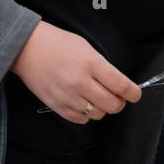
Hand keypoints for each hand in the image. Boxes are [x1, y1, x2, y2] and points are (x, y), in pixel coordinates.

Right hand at [9, 21, 141, 122]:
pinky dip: (87, 115)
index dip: (133, 93)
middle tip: (118, 97)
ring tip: (98, 98)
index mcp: (92, 64)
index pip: (121, 86)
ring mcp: (67, 96)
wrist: (28, 48)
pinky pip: (80, 119)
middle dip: (120, 103)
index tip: (135, 94)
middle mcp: (81, 82)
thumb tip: (118, 85)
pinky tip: (84, 103)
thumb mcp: (87, 48)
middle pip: (112, 105)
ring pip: (97, 114)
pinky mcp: (56, 106)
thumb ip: (103, 67)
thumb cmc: (59, 44)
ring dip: (102, 108)